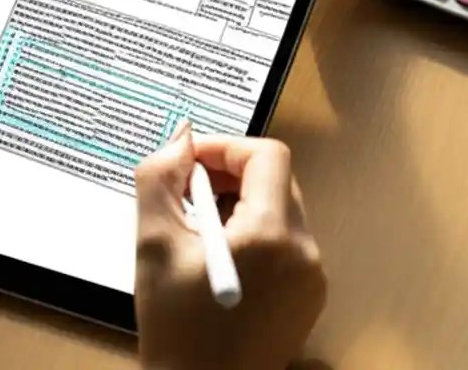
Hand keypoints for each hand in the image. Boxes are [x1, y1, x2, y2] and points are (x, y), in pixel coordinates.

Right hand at [134, 124, 325, 369]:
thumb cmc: (176, 328)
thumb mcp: (154, 245)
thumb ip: (159, 178)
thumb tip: (180, 138)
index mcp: (271, 235)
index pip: (266, 156)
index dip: (224, 148)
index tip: (188, 164)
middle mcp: (304, 252)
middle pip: (276, 181)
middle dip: (229, 176)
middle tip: (187, 193)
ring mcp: (313, 276)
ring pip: (280, 211)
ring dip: (240, 205)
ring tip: (198, 231)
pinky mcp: (310, 296)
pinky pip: (286, 243)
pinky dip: (255, 235)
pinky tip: (219, 259)